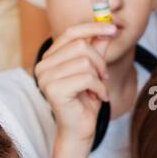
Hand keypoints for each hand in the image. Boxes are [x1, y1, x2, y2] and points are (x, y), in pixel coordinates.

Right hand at [33, 21, 117, 144]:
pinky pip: (86, 78)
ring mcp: (45, 77)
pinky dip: (99, 88)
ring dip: (99, 77)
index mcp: (50, 57)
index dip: (93, 27)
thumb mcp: (94, 70)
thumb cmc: (86, 100)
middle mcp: (43, 65)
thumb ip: (97, 49)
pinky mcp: (54, 90)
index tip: (114, 28)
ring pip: (85, 62)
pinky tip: (99, 97)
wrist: (80, 129)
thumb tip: (107, 27)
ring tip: (98, 89)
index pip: (71, 32)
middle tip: (103, 76)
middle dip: (99, 61)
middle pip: (80, 45)